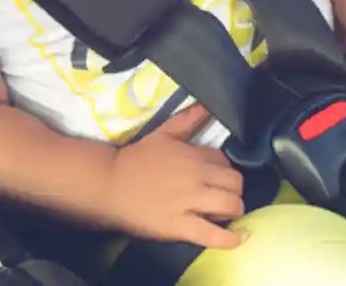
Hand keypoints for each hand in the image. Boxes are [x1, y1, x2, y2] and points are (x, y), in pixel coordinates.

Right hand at [103, 106, 244, 248]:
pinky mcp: (179, 226)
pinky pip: (212, 235)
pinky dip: (229, 239)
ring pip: (230, 205)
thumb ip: (187, 120)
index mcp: (193, 155)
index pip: (224, 160)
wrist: (109, 184)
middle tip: (224, 196)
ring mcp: (189, 202)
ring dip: (233, 210)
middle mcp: (196, 177)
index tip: (216, 177)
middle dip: (234, 190)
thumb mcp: (163, 134)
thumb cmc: (135, 159)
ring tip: (225, 214)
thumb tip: (207, 106)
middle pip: (234, 183)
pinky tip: (237, 238)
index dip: (223, 169)